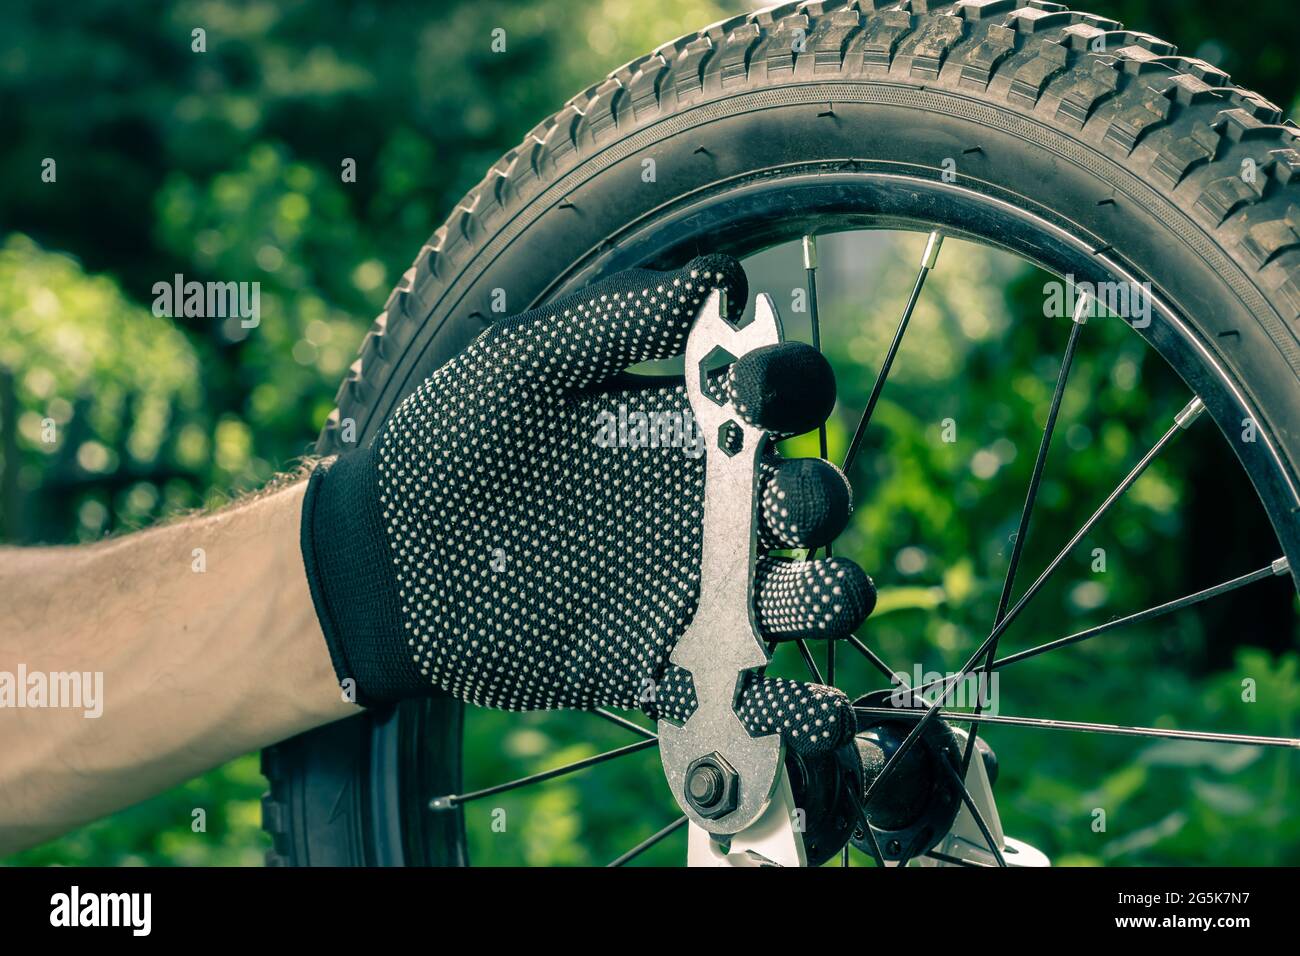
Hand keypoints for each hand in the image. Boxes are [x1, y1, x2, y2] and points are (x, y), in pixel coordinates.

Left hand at [299, 256, 875, 755]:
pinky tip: (806, 711)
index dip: (793, 390)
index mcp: (679, 429)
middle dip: (819, 502)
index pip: (776, 402)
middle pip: (806, 503)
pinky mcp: (662, 662)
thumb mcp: (523, 364)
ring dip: (830, 596)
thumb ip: (619, 321)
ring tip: (823, 598)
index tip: (765, 394)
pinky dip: (792, 713)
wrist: (385, 566)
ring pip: (797, 596)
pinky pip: (746, 690)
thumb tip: (726, 277)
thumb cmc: (447, 447)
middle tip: (787, 507)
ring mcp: (687, 589)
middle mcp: (700, 508)